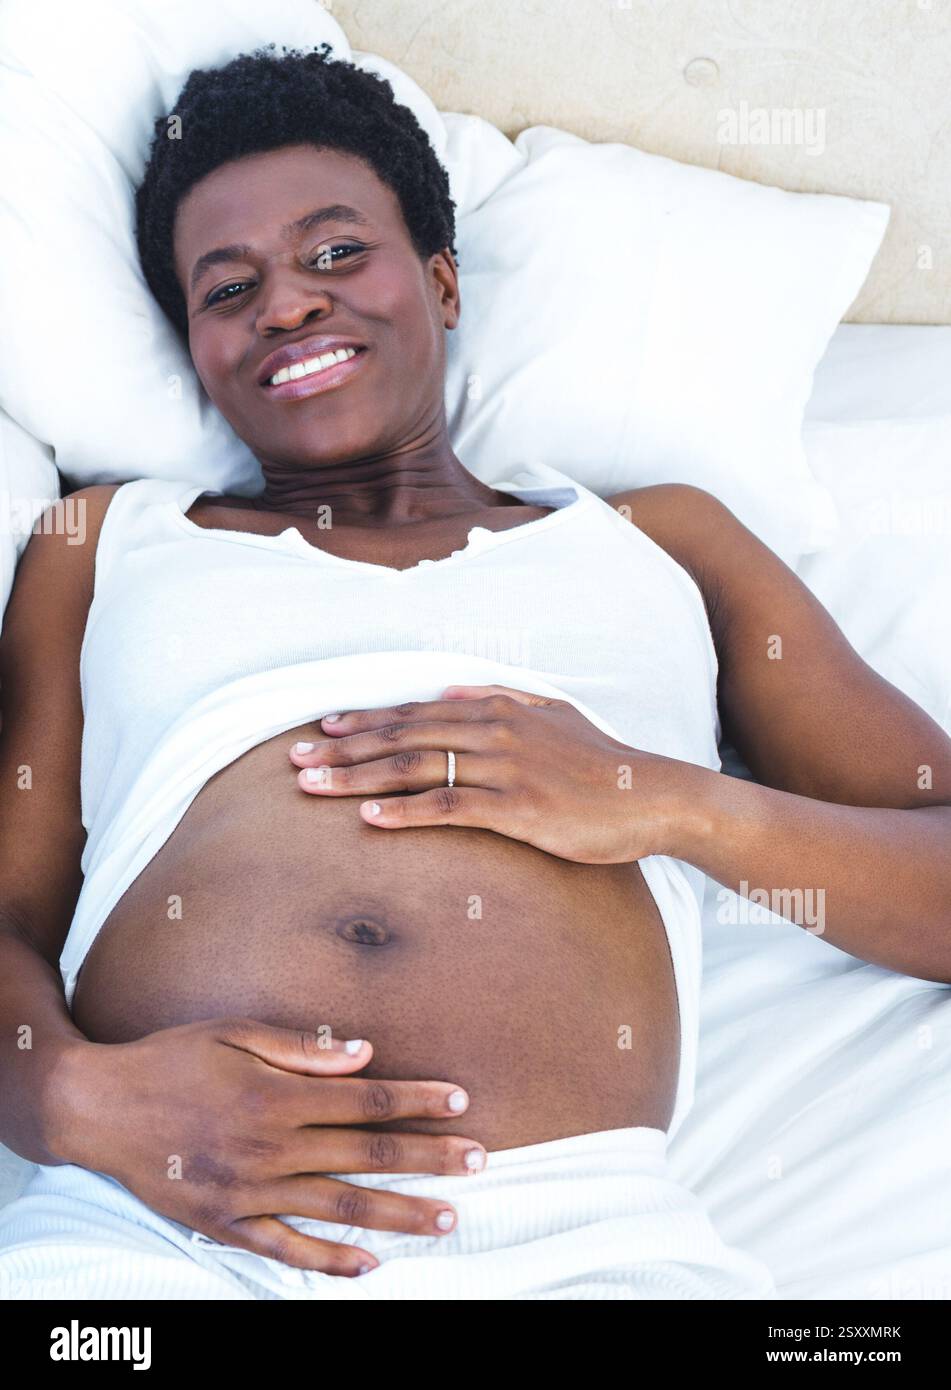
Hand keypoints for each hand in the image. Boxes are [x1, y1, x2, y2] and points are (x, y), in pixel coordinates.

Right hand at [51, 1023, 486, 1277]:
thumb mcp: (233, 1033)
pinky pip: (286, 1249)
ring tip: (448, 1218)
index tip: (462, 1102)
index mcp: (276, 1095)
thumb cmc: (171, 1059)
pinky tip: (371, 1265)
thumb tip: (366, 1053)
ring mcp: (249, 1191)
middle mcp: (270, 1147)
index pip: (368, 1100)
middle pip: (367, 1156)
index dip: (418, 1101)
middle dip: (429, 1159)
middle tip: (480, 1163)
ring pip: (339, 1207)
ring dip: (398, 1214)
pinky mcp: (226, 1224)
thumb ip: (303, 1048)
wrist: (100, 1108)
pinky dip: (330, 1260)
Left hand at [289, 684, 681, 863]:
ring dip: (357, 778)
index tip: (320, 731)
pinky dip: (405, 811)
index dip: (363, 721)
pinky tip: (369, 819)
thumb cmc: (600, 762)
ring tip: (312, 789)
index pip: (414, 712)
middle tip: (293, 763)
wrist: (650, 795)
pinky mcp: (517, 809)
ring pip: (415, 769)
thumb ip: (500, 697)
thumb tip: (452, 689)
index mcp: (496, 708)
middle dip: (342, 750)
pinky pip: (449, 807)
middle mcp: (493, 730)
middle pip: (401, 738)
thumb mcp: (551, 713)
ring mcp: (504, 768)